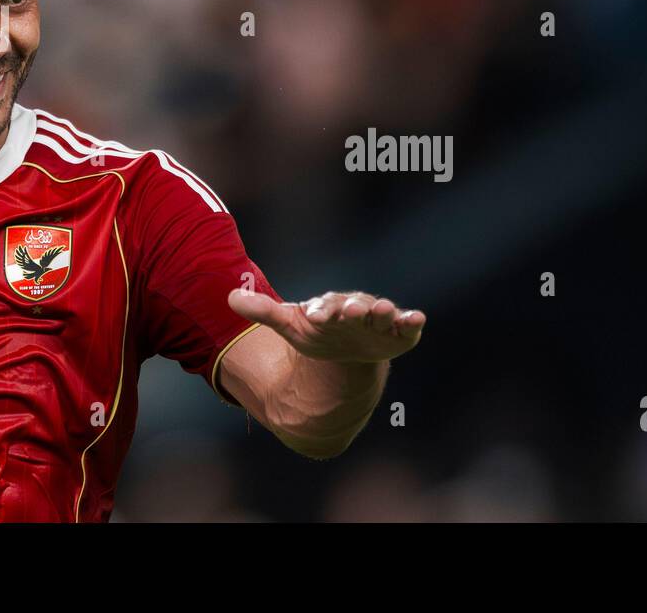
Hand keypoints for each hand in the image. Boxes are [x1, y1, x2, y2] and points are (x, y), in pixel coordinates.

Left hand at [227, 289, 425, 363]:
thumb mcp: (291, 325)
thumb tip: (229, 296)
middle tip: (354, 311)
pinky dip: (412, 321)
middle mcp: (357, 309)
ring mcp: (380, 320)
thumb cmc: (319, 333)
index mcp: (331, 307)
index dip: (321, 312)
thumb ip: (263, 312)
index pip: (325, 307)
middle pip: (356, 307)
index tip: (316, 316)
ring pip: (383, 314)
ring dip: (385, 312)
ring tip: (385, 312)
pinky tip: (416, 319)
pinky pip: (407, 325)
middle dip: (355, 309)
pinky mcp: (400, 333)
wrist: (349, 350)